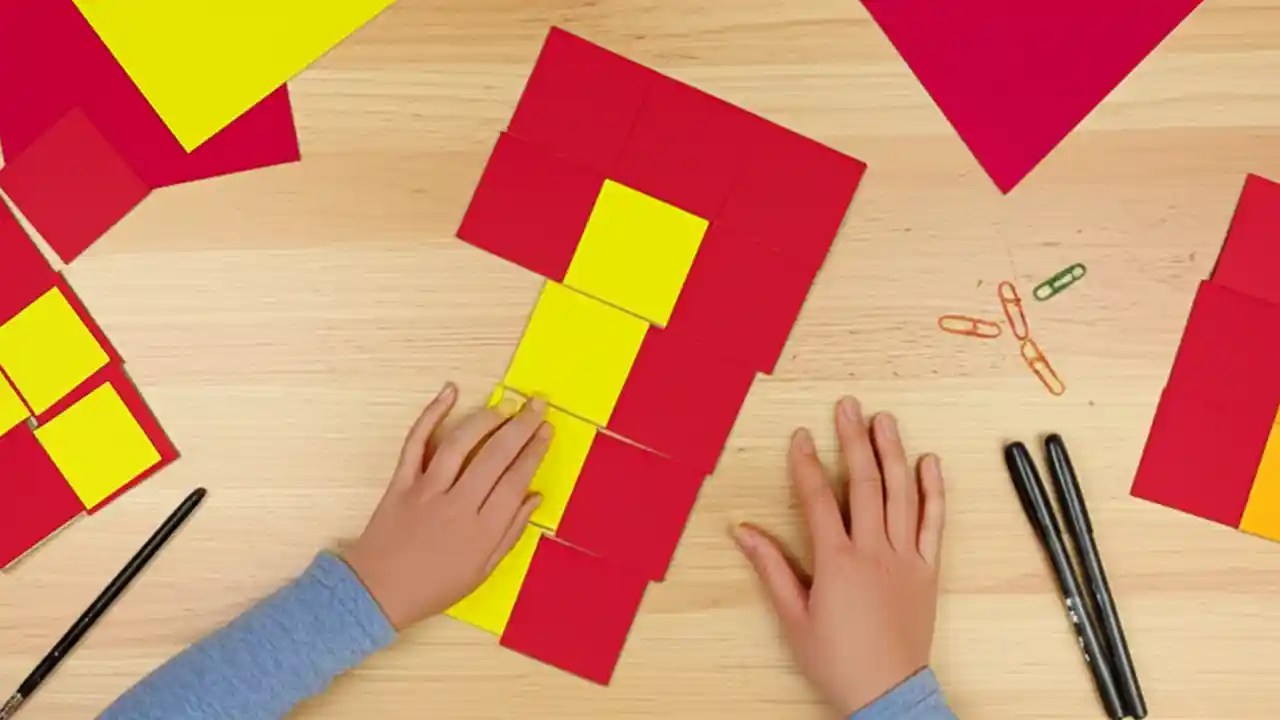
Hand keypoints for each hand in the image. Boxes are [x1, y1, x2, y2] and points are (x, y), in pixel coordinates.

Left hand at [343, 383, 549, 629]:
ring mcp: (427, 490)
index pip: (516, 480)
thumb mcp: (482, 571)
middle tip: (537, 405)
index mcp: (482, 531)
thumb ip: (511, 532)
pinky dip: (432, 414)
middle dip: (521, 426)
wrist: (377, 591)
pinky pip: (417, 442)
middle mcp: (458, 505)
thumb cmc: (434, 586)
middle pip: (495, 456)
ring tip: (506, 404)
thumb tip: (535, 498)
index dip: (534, 451)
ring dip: (486, 419)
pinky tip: (450, 393)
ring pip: (460, 444)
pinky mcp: (401, 482)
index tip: (546, 430)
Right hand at [735, 396, 945, 715]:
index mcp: (837, 562)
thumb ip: (771, 567)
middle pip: (864, 483)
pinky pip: (934, 522)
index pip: (818, 499)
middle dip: (853, 440)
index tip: (801, 435)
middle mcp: (874, 552)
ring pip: (901, 493)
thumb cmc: (837, 660)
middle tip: (847, 407)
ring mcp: (905, 558)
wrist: (886, 692)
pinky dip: (932, 490)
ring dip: (893, 452)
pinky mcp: (927, 570)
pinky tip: (928, 463)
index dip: (806, 463)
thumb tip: (743, 532)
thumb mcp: (793, 615)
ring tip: (884, 420)